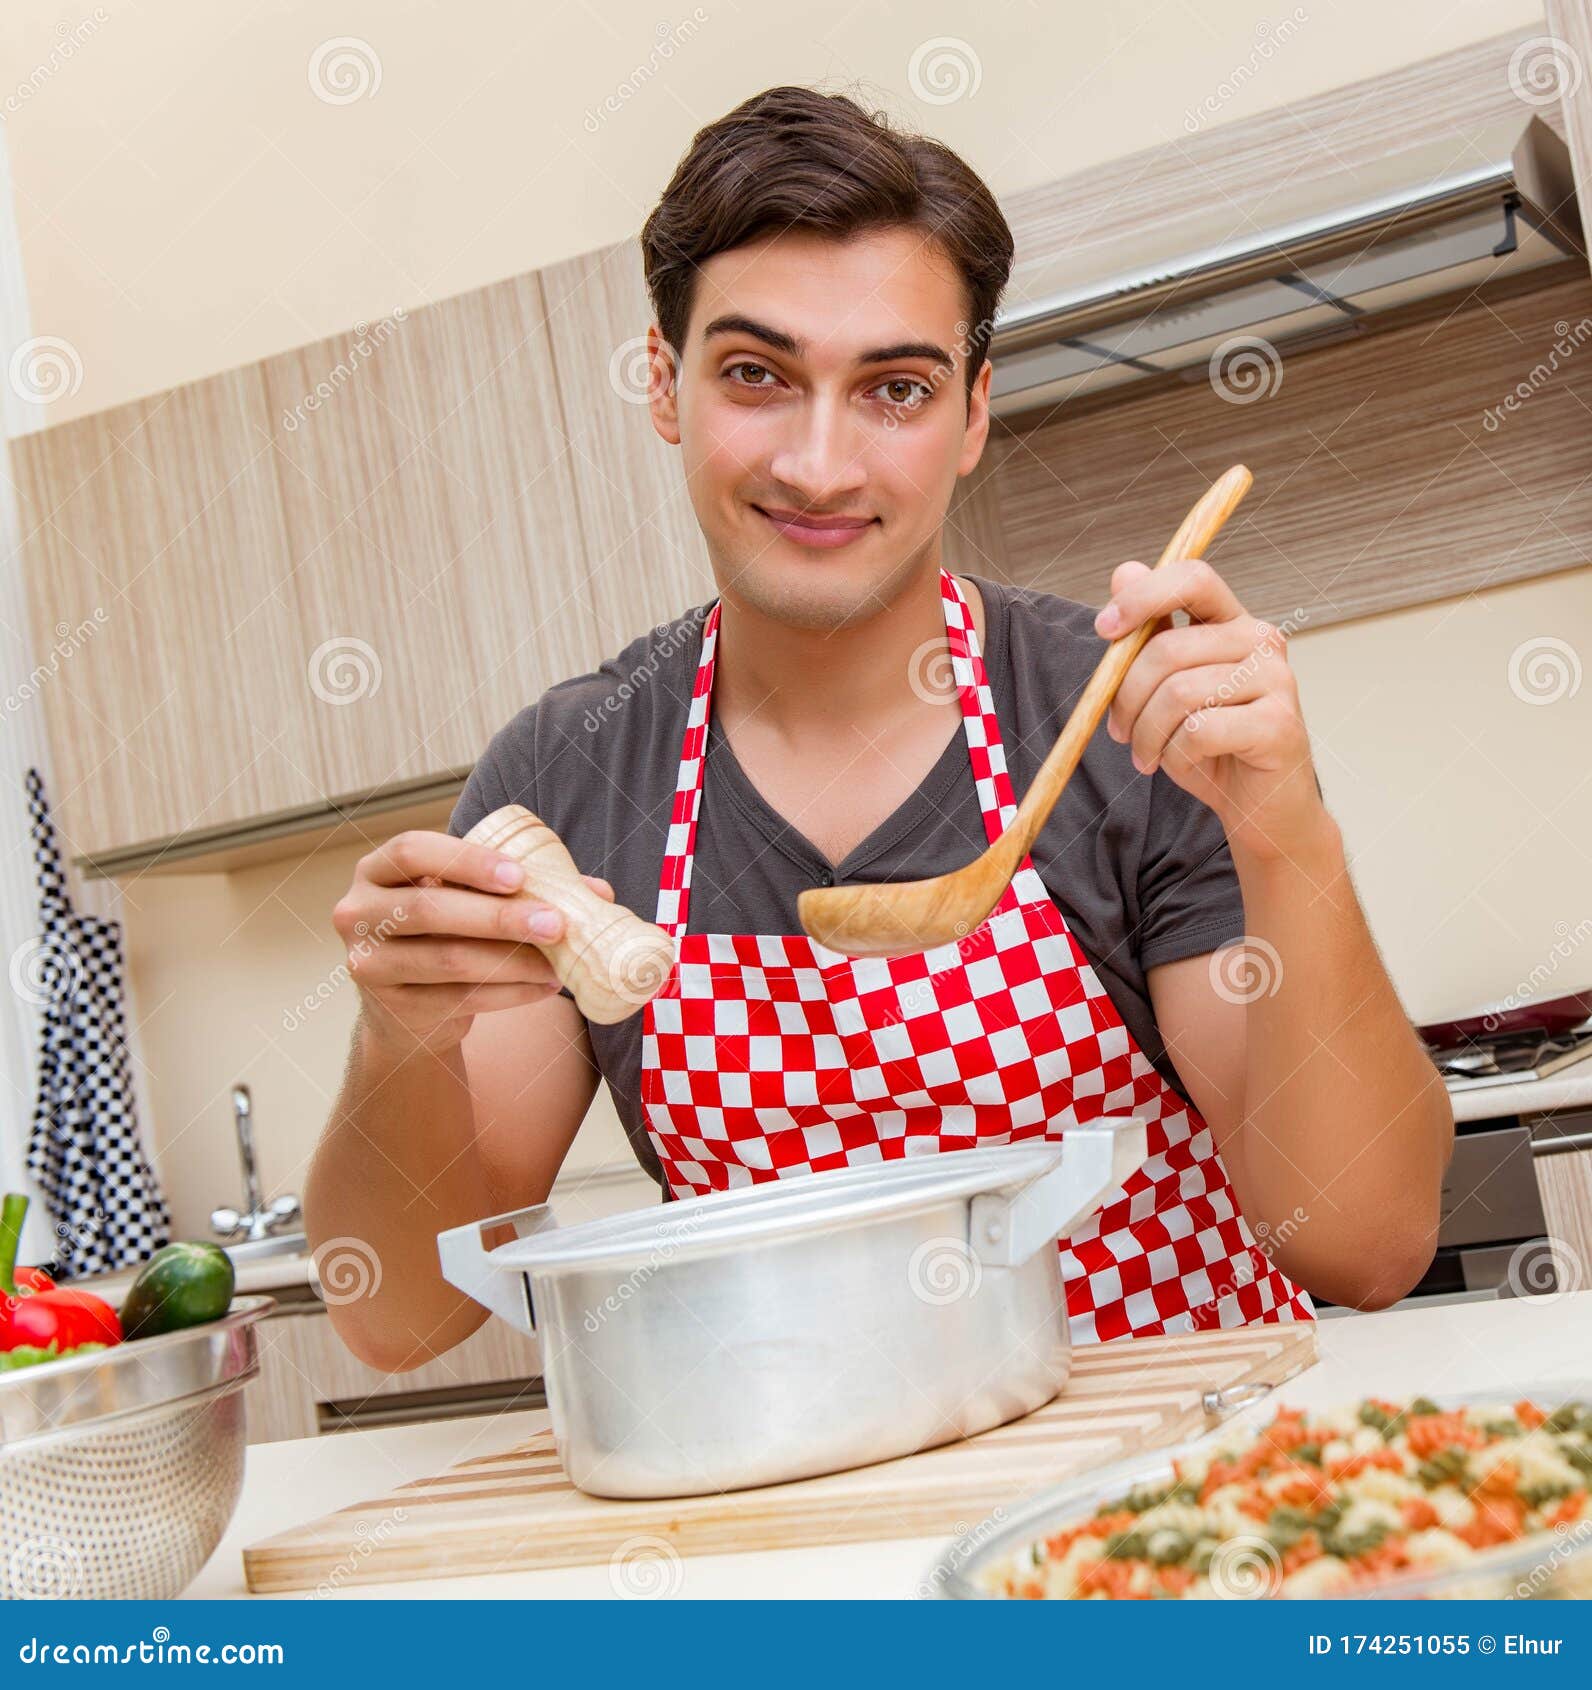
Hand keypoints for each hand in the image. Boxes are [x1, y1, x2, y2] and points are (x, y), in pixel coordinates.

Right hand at [332, 830, 615, 1055]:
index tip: (519, 874)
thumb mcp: (468, 902)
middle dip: (500, 916)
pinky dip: (511, 993)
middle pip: (430, 909)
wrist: (408, 1011)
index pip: (412, 850)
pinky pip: (460, 1000)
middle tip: (556, 923)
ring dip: (513, 960)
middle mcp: (357, 912)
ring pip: (448, 960)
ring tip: (560, 962)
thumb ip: (521, 887)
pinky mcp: (392, 1009)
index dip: (466, 860)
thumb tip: (599, 891)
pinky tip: (545, 987)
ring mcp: (368, 964)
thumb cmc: (447, 935)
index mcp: (377, 870)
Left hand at [1095, 558, 1325, 862]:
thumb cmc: (1210, 746)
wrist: (1260, 808)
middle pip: (1168, 649)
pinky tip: (1185, 765)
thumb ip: (1149, 634)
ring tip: (1148, 754)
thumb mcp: (1167, 687)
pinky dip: (1176, 755)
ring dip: (1148, 734)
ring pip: (1178, 694)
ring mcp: (1277, 681)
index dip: (1143, 596)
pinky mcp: (1279, 724)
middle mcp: (1261, 641)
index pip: (1193, 577)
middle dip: (1126, 696)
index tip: (1105, 629)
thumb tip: (1124, 571)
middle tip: (1119, 731)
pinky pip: (1199, 731)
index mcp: (1233, 622)